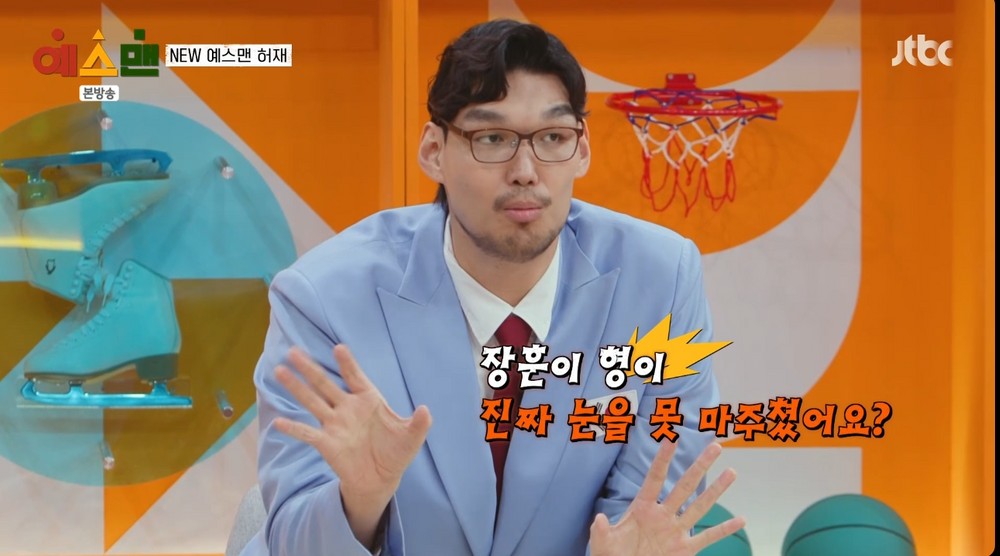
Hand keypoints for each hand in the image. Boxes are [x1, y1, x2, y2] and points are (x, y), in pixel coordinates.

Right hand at [273, 344, 431, 546]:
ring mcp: (334, 424)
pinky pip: (307, 433)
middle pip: (325, 383)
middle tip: (293, 350)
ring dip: (296, 387)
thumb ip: (419, 423)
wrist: (382, 478)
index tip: (339, 348)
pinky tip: (278, 422)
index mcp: (368, 400)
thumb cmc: (396, 452)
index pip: (355, 377)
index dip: (348, 363)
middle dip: (310, 367)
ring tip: (279, 371)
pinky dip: (294, 428)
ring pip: (312, 401)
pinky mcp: (326, 443)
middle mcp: (347, 408)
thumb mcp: (412, 437)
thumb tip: (425, 410)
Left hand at [589, 442, 743, 555]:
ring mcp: (675, 531)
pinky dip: (724, 529)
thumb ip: (601, 531)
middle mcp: (662, 515)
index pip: (655, 478)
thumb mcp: (602, 543)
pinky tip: (740, 519)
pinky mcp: (684, 550)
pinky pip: (707, 537)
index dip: (663, 459)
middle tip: (715, 446)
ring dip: (716, 490)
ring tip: (731, 472)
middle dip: (700, 466)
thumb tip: (599, 519)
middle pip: (685, 485)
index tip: (672, 437)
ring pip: (700, 506)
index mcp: (642, 508)